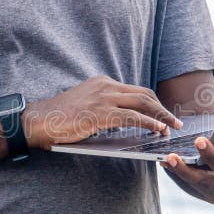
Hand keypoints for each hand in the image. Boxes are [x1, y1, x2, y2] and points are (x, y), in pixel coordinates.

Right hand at [22, 75, 182, 149]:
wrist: (38, 121)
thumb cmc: (60, 119)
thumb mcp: (86, 106)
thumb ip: (106, 109)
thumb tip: (128, 123)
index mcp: (102, 83)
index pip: (136, 91)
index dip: (154, 103)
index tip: (165, 114)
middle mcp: (105, 86)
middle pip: (144, 94)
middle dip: (163, 109)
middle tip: (175, 122)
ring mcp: (103, 97)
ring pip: (142, 103)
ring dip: (161, 117)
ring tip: (171, 129)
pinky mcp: (100, 112)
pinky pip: (132, 116)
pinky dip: (148, 123)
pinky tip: (157, 130)